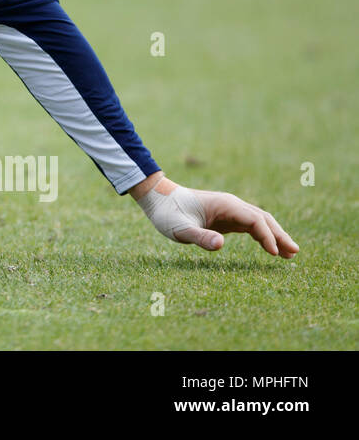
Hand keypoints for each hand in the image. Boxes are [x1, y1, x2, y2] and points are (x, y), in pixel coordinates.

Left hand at [131, 173, 298, 258]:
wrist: (158, 198)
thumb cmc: (167, 213)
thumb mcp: (179, 228)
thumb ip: (199, 236)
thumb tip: (221, 245)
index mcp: (225, 205)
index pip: (254, 220)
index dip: (267, 236)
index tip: (274, 253)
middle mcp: (231, 205)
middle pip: (263, 219)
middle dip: (279, 235)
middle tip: (295, 253)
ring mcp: (230, 210)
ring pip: (260, 222)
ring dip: (275, 236)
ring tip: (290, 254)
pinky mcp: (226, 217)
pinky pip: (251, 226)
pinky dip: (263, 236)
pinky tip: (270, 249)